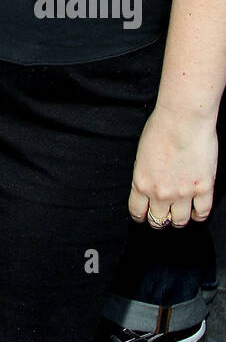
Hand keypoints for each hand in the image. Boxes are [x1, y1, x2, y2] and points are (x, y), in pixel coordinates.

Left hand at [128, 106, 217, 227]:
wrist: (183, 119)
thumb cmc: (161, 128)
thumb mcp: (142, 154)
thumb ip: (145, 173)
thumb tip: (150, 183)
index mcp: (141, 183)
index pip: (137, 212)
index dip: (141, 215)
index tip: (143, 214)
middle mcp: (160, 193)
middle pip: (158, 221)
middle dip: (159, 219)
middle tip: (163, 214)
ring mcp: (183, 193)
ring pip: (180, 221)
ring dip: (179, 219)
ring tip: (180, 213)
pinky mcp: (203, 189)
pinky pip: (202, 213)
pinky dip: (199, 215)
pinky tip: (197, 210)